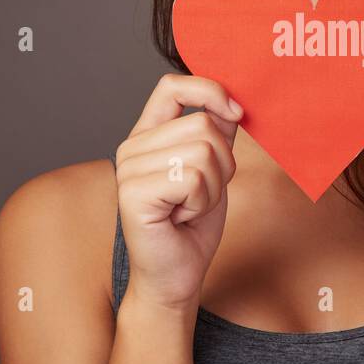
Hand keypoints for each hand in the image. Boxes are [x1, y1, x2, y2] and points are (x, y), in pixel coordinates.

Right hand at [113, 74, 241, 310]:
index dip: (208, 90)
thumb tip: (232, 103)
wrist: (175, 277)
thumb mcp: (212, 170)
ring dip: (213, 187)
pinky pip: (193, 178)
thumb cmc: (191, 226)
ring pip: (203, 151)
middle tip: (201, 194)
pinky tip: (182, 217)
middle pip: (203, 124)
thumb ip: (217, 134)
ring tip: (190, 207)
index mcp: (147, 135)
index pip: (172, 86)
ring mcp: (128, 169)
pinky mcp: (133, 193)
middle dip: (222, 163)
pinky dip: (201, 202)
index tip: (235, 112)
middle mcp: (131, 147)